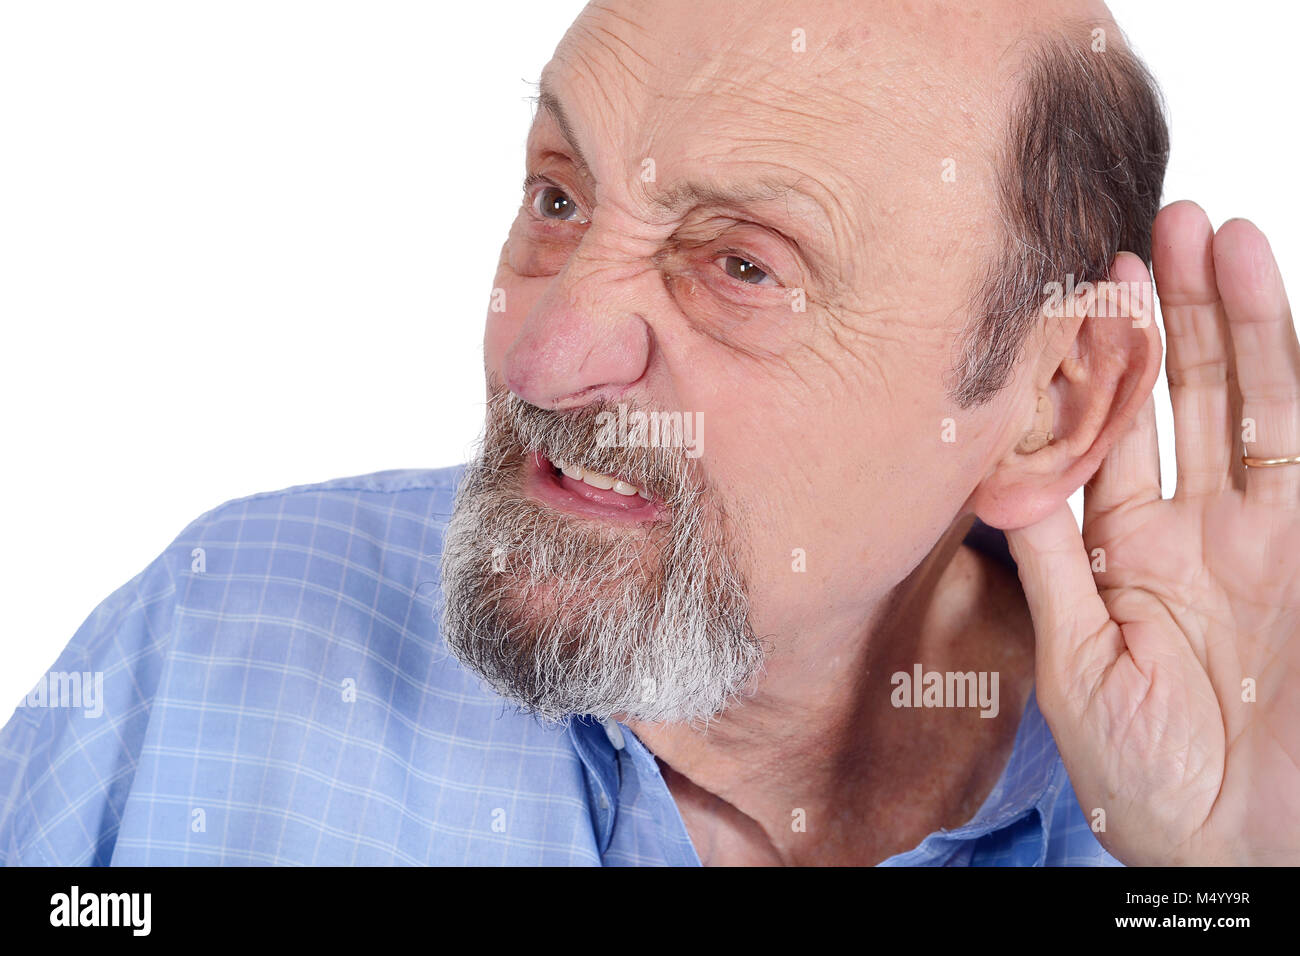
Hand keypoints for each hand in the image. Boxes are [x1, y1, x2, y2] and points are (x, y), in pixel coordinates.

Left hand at [1006, 200, 1299, 865]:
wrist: (1235, 836)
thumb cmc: (1142, 769)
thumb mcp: (1073, 661)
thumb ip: (1051, 561)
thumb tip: (1001, 472)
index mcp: (1115, 548)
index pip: (1100, 432)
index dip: (1092, 363)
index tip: (1076, 287)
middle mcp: (1184, 523)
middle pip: (1174, 394)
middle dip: (1166, 312)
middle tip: (1149, 227)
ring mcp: (1254, 528)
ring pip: (1242, 398)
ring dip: (1231, 317)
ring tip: (1214, 233)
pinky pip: (1292, 440)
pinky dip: (1285, 371)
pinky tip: (1268, 306)